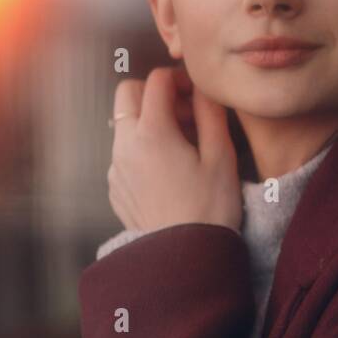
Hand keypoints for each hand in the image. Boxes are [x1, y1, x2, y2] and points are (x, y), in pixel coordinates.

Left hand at [107, 65, 241, 233]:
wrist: (184, 258)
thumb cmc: (209, 208)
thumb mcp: (221, 156)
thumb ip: (211, 113)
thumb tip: (204, 89)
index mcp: (152, 133)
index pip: (156, 81)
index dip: (179, 79)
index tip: (197, 94)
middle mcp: (125, 145)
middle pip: (127, 94)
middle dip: (155, 92)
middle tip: (185, 111)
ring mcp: (116, 168)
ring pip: (125, 124)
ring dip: (150, 121)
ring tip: (184, 144)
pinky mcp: (116, 187)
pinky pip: (125, 153)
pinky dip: (144, 148)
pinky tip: (170, 170)